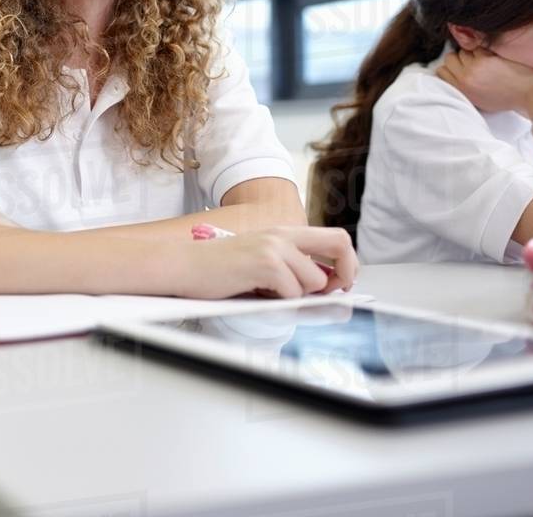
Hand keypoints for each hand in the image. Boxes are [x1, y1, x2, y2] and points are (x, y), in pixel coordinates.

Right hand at [178, 226, 356, 299]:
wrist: (184, 265)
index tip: (341, 282)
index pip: (335, 237)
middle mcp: (283, 234)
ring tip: (269, 292)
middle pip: (340, 244)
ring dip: (297, 295)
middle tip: (336, 292)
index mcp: (284, 232)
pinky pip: (292, 292)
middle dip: (345, 273)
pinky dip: (279, 301)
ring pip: (314, 281)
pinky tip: (257, 292)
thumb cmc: (218, 268)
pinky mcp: (265, 263)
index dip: (347, 262)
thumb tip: (326, 285)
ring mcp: (275, 247)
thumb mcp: (260, 258)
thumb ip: (291, 265)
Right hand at [436, 49, 532, 118]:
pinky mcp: (488, 57)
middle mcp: (466, 77)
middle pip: (449, 58)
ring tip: (483, 59)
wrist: (531, 94)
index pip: (441, 71)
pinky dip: (482, 49)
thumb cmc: (510, 98)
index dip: (449, 68)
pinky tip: (492, 56)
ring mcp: (476, 66)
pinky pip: (477, 47)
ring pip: (463, 50)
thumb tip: (459, 75)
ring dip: (471, 52)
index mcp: (463, 90)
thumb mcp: (481, 101)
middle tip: (470, 61)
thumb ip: (466, 88)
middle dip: (458, 58)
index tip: (456, 67)